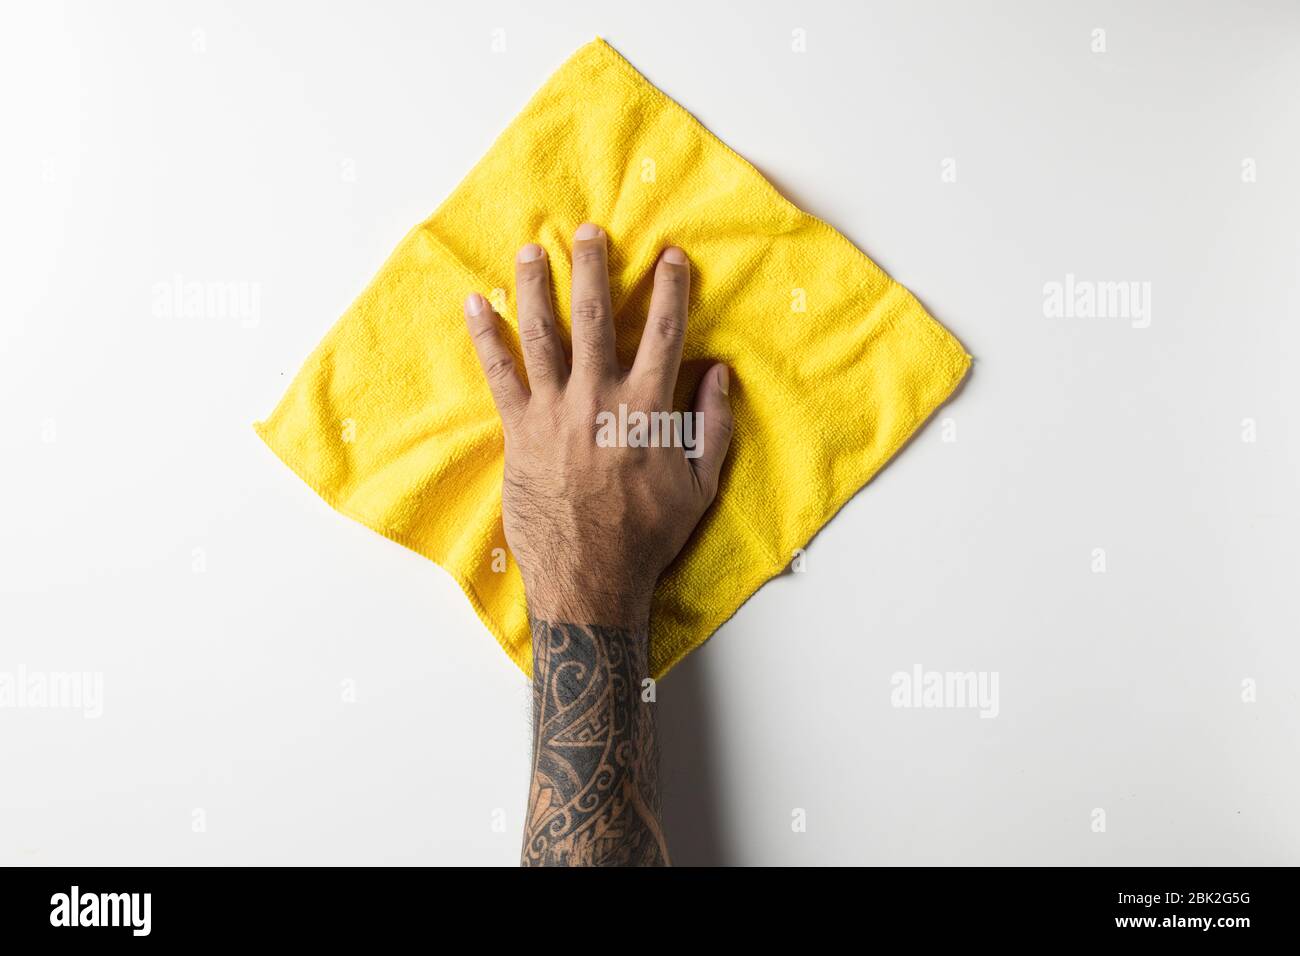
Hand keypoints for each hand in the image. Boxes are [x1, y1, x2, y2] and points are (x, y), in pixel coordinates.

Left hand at [463, 223, 732, 628]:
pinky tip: (475, 304)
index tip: (670, 256)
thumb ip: (712, 425)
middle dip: (593, 267)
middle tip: (589, 230)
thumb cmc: (649, 535)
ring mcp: (554, 412)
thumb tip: (719, 373)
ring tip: (530, 248)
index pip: (664, 331)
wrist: (591, 576)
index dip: (670, 288)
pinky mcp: (520, 432)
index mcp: (648, 407)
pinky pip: (499, 375)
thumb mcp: (700, 485)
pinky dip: (486, 337)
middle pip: (594, 316)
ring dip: (534, 286)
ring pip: (541, 333)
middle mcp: (598, 397)